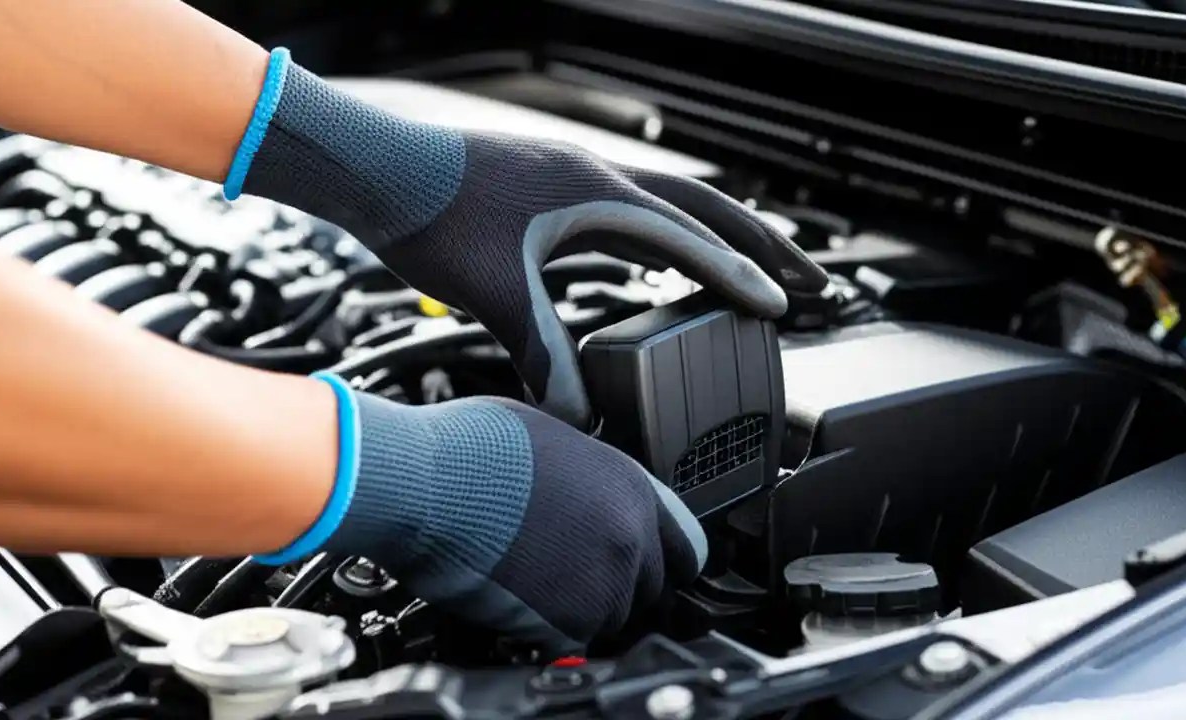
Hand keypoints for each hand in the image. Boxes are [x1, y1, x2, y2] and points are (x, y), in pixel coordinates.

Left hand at [235, 50, 827, 427]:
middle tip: (808, 279)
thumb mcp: (494, 293)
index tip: (784, 307)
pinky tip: (664, 261)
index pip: (690, 239)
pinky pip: (635, 211)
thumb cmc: (430, 216)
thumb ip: (543, 353)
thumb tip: (576, 417)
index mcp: (597, 195)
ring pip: (673, 205)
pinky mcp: (555, 187)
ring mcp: (578, 178)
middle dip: (760, 247)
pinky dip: (668, 236)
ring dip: (719, 237)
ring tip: (756, 270)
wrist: (376, 168)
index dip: (740, 276)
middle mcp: (598, 178)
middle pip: (704, 209)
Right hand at [261, 375, 705, 652]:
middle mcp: (630, 536)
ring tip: (537, 587)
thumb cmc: (467, 449)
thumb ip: (589, 472)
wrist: (421, 483)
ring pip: (615, 621)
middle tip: (576, 582)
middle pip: (653, 591)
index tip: (645, 571)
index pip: (686, 547)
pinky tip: (520, 603)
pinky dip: (551, 634)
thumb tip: (584, 483)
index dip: (662, 562)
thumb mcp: (551, 437)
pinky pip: (576, 645)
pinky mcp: (567, 624)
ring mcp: (603, 583)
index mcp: (632, 488)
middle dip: (621, 590)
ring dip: (585, 612)